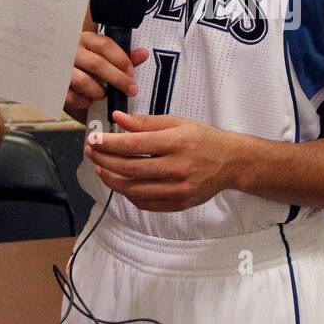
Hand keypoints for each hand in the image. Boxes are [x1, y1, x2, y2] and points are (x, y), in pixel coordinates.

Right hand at [66, 31, 149, 116]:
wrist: (63, 80)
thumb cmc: (87, 67)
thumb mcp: (105, 58)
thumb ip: (123, 57)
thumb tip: (143, 54)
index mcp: (85, 40)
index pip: (105, 44)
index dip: (121, 59)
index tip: (131, 72)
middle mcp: (71, 52)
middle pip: (97, 64)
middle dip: (118, 79)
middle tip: (130, 89)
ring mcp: (61, 69)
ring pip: (84, 81)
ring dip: (100, 92)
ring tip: (105, 94)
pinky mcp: (56, 87)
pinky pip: (73, 97)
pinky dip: (86, 101)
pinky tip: (90, 100)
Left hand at [84, 111, 232, 212]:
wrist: (231, 162)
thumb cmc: (203, 139)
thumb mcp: (177, 122)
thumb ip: (146, 123)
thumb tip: (117, 119)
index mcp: (178, 142)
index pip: (135, 145)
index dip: (110, 143)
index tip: (93, 139)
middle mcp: (178, 167)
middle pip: (131, 169)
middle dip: (105, 161)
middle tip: (91, 152)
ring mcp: (179, 189)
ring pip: (135, 190)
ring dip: (112, 180)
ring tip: (102, 168)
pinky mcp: (179, 203)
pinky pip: (146, 203)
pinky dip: (129, 194)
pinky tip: (121, 183)